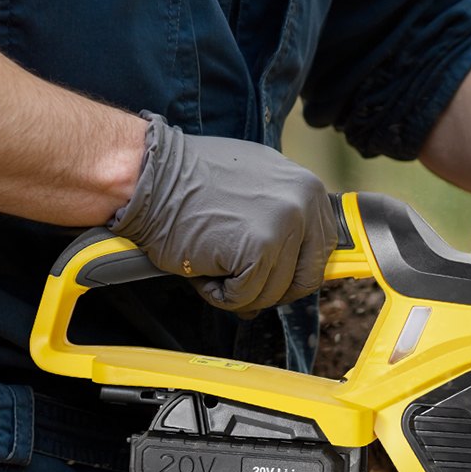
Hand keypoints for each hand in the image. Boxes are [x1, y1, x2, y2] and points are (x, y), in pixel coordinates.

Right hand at [112, 115, 336, 315]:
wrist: (148, 175)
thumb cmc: (189, 181)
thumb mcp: (255, 183)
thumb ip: (281, 217)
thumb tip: (293, 263)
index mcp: (308, 188)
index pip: (322, 249)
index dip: (295, 271)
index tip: (273, 278)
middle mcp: (304, 204)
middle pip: (307, 276)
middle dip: (274, 291)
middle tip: (244, 287)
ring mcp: (284, 226)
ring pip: (275, 291)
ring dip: (241, 292)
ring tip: (212, 266)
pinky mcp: (259, 250)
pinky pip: (247, 296)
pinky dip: (221, 295)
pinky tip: (203, 271)